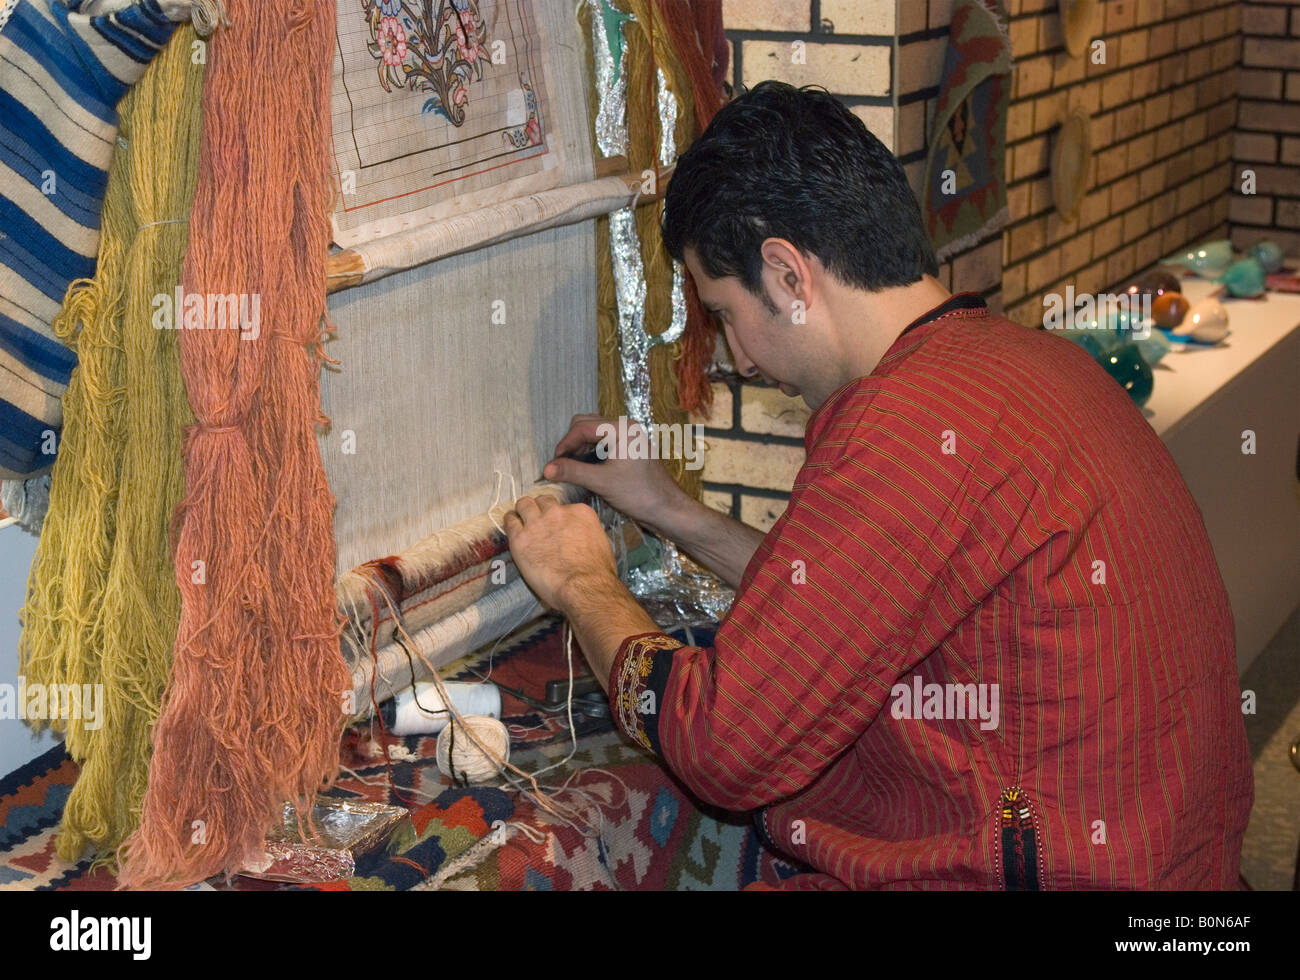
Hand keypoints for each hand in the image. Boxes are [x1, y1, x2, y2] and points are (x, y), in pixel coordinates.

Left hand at [503, 495, 619, 611]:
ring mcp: (537, 523)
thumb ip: (586, 533)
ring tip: (520, 518)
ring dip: (523, 511)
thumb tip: (579, 537)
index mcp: (580, 512)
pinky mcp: (520, 538)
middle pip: (543, 501)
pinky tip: (511, 526)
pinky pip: (509, 521)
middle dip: (540, 508)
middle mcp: (558, 513)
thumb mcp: (601, 543)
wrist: (583, 587)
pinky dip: (510, 522)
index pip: (565, 506)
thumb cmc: (596, 572)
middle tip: (537, 519)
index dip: (560, 516)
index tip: (557, 525)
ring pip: (524, 504)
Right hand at [542, 414, 689, 533]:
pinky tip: (584, 470)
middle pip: (586, 425)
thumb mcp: (602, 482)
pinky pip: (602, 443)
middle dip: (571, 444)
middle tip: (562, 465)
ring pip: (593, 434)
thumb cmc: (639, 494)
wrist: (667, 509)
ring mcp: (628, 437)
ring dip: (579, 449)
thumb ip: (573, 472)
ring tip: (571, 469)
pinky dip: (590, 453)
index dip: (565, 444)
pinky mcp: (628, 448)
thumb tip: (546, 469)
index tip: (553, 463)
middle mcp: (625, 426)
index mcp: (622, 428)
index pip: (583, 427)